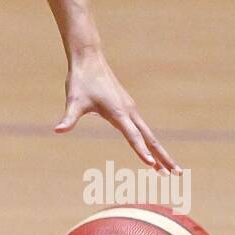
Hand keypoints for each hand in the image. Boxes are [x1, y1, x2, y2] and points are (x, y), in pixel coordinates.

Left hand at [54, 49, 179, 171]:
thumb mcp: (73, 101)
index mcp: (118, 112)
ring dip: (160, 152)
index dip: (141, 151)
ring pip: (148, 134)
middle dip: (163, 157)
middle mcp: (129, 111)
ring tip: (168, 170)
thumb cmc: (81, 81)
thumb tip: (57, 130)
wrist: (89, 60)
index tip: (151, 166)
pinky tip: (151, 152)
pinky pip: (142, 129)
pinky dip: (150, 142)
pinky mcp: (127, 107)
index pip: (133, 136)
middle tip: (177, 174)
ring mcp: (130, 109)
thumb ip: (68, 118)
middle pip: (150, 138)